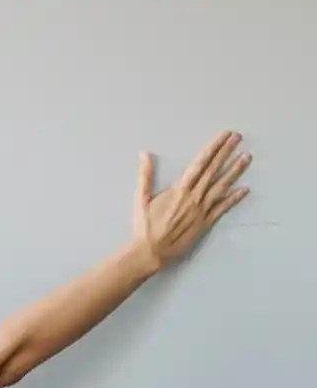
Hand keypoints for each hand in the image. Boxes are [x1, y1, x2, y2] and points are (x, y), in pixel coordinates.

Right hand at [132, 130, 251, 271]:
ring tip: (247, 157)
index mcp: (179, 189)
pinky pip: (223, 208)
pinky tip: (244, 189)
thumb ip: (145, 175)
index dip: (213, 148)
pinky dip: (234, 198)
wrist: (151, 251)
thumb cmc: (144, 226)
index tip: (224, 136)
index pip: (200, 163)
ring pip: (222, 187)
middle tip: (238, 138)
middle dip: (226, 153)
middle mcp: (194, 197)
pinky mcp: (205, 223)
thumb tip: (145, 154)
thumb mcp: (140, 198)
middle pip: (213, 171)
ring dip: (235, 171)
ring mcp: (202, 210)